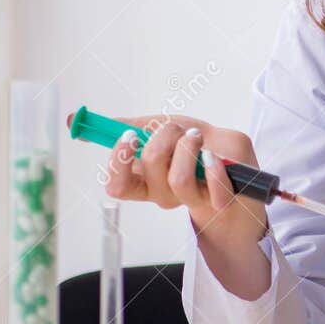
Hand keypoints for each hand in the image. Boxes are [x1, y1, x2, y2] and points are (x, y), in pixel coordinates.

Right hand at [103, 114, 267, 254]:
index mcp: (145, 181)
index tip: (131, 135)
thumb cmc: (198, 149)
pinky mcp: (220, 200)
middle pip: (149, 163)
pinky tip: (216, 157)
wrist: (238, 169)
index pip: (117, 185)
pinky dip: (214, 166)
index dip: (119, 159)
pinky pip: (213, 187)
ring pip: (178, 177)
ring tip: (199, 138)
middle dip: (165, 132)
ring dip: (189, 145)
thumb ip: (132, 125)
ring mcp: (191, 200)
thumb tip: (85, 122)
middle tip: (180, 129)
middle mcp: (164, 194)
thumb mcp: (165, 130)